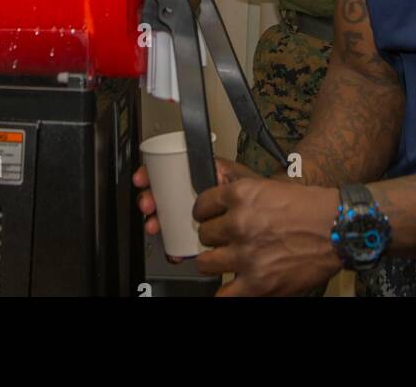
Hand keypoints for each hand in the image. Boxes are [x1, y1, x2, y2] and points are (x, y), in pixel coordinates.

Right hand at [133, 156, 259, 262]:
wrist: (272, 214)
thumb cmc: (257, 193)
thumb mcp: (238, 179)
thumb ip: (223, 173)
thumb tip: (212, 170)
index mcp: (201, 173)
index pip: (170, 168)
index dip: (152, 172)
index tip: (143, 178)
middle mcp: (195, 191)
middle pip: (163, 193)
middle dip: (150, 199)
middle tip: (148, 205)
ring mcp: (195, 210)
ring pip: (167, 214)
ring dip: (156, 220)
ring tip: (155, 225)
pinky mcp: (198, 229)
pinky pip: (179, 235)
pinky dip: (171, 242)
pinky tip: (172, 247)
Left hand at [194, 179, 341, 295]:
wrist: (340, 229)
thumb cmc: (312, 207)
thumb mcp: (272, 187)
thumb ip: (243, 193)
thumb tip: (218, 199)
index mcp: (242, 195)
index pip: (202, 205)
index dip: (205, 213)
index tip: (208, 217)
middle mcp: (240, 223)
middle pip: (204, 234)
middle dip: (215, 237)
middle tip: (227, 239)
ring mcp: (247, 255)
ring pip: (206, 263)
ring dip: (215, 261)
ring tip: (227, 260)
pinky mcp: (258, 283)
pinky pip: (223, 295)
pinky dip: (225, 292)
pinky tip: (232, 285)